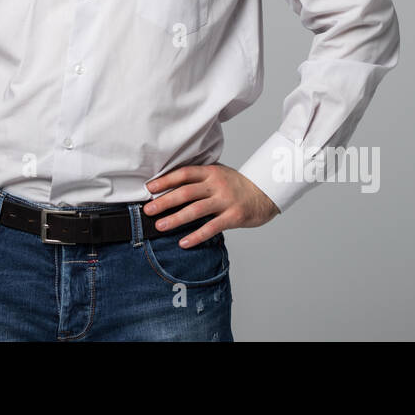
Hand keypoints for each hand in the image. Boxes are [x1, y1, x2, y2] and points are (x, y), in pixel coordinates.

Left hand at [143, 163, 279, 246]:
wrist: (267, 193)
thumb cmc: (238, 185)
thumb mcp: (219, 174)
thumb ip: (200, 178)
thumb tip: (171, 185)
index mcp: (211, 172)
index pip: (184, 174)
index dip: (166, 180)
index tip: (149, 188)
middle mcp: (217, 185)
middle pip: (186, 192)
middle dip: (165, 201)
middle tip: (148, 210)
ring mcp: (226, 200)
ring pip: (196, 210)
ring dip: (175, 219)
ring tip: (160, 226)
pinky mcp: (234, 216)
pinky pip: (211, 227)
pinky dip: (196, 236)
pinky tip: (183, 242)